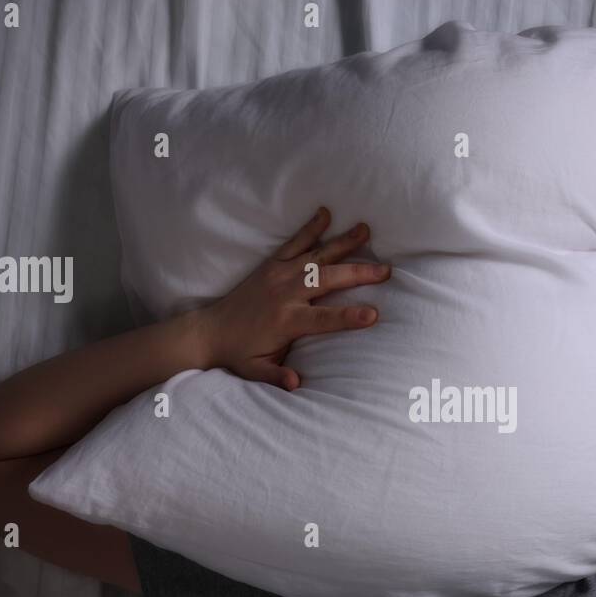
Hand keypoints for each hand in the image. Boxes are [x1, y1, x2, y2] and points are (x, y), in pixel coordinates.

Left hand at [192, 206, 391, 388]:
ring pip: (316, 255)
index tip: (374, 314)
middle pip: (327, 280)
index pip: (324, 319)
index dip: (349, 317)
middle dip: (358, 274)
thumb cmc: (238, 354)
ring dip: (343, 243)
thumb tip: (295, 383)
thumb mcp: (255, 370)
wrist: (209, 332)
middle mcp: (284, 293)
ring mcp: (278, 275)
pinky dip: (310, 228)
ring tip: (366, 230)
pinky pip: (294, 243)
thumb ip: (277, 376)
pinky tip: (325, 213)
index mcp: (286, 321)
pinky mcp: (271, 265)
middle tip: (386, 270)